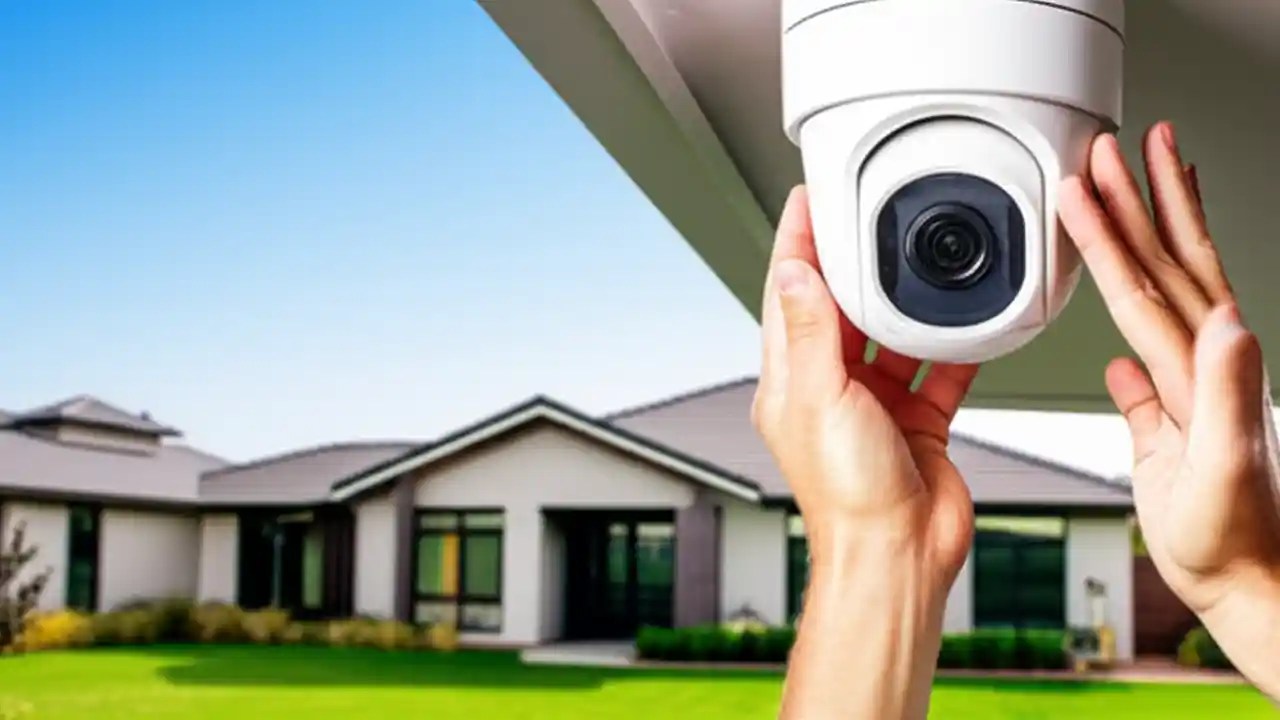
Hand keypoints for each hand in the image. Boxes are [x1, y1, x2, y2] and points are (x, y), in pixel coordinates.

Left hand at [753, 187, 978, 719]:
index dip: (796, 243)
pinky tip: (971, 319)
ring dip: (908, 300)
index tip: (809, 199)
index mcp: (791, 378)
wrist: (897, 554)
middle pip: (841, 305)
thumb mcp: (820, 397)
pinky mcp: (916, 419)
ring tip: (924, 256)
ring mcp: (873, 402)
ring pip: (893, 332)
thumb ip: (811, 332)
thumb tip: (792, 272)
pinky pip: (938, 367)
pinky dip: (955, 344)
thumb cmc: (847, 494)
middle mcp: (829, 386)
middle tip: (871, 212)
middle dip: (855, 260)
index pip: (787, 293)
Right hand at [1059, 124, 1279, 694]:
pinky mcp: (1171, 418)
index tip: (1092, 183)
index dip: (1119, 230)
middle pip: (1164, 265)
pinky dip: (1133, 315)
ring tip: (1132, 187)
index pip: (1151, 284)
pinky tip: (1123, 299)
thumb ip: (1228, 393)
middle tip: (1115, 147)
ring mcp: (1188, 387)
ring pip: (1162, 292)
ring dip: (1144, 234)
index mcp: (1205, 371)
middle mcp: (1202, 366)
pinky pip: (1147, 352)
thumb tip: (1228, 323)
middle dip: (1137, 201)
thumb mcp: (1227, 470)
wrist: (1244, 582)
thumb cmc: (1232, 538)